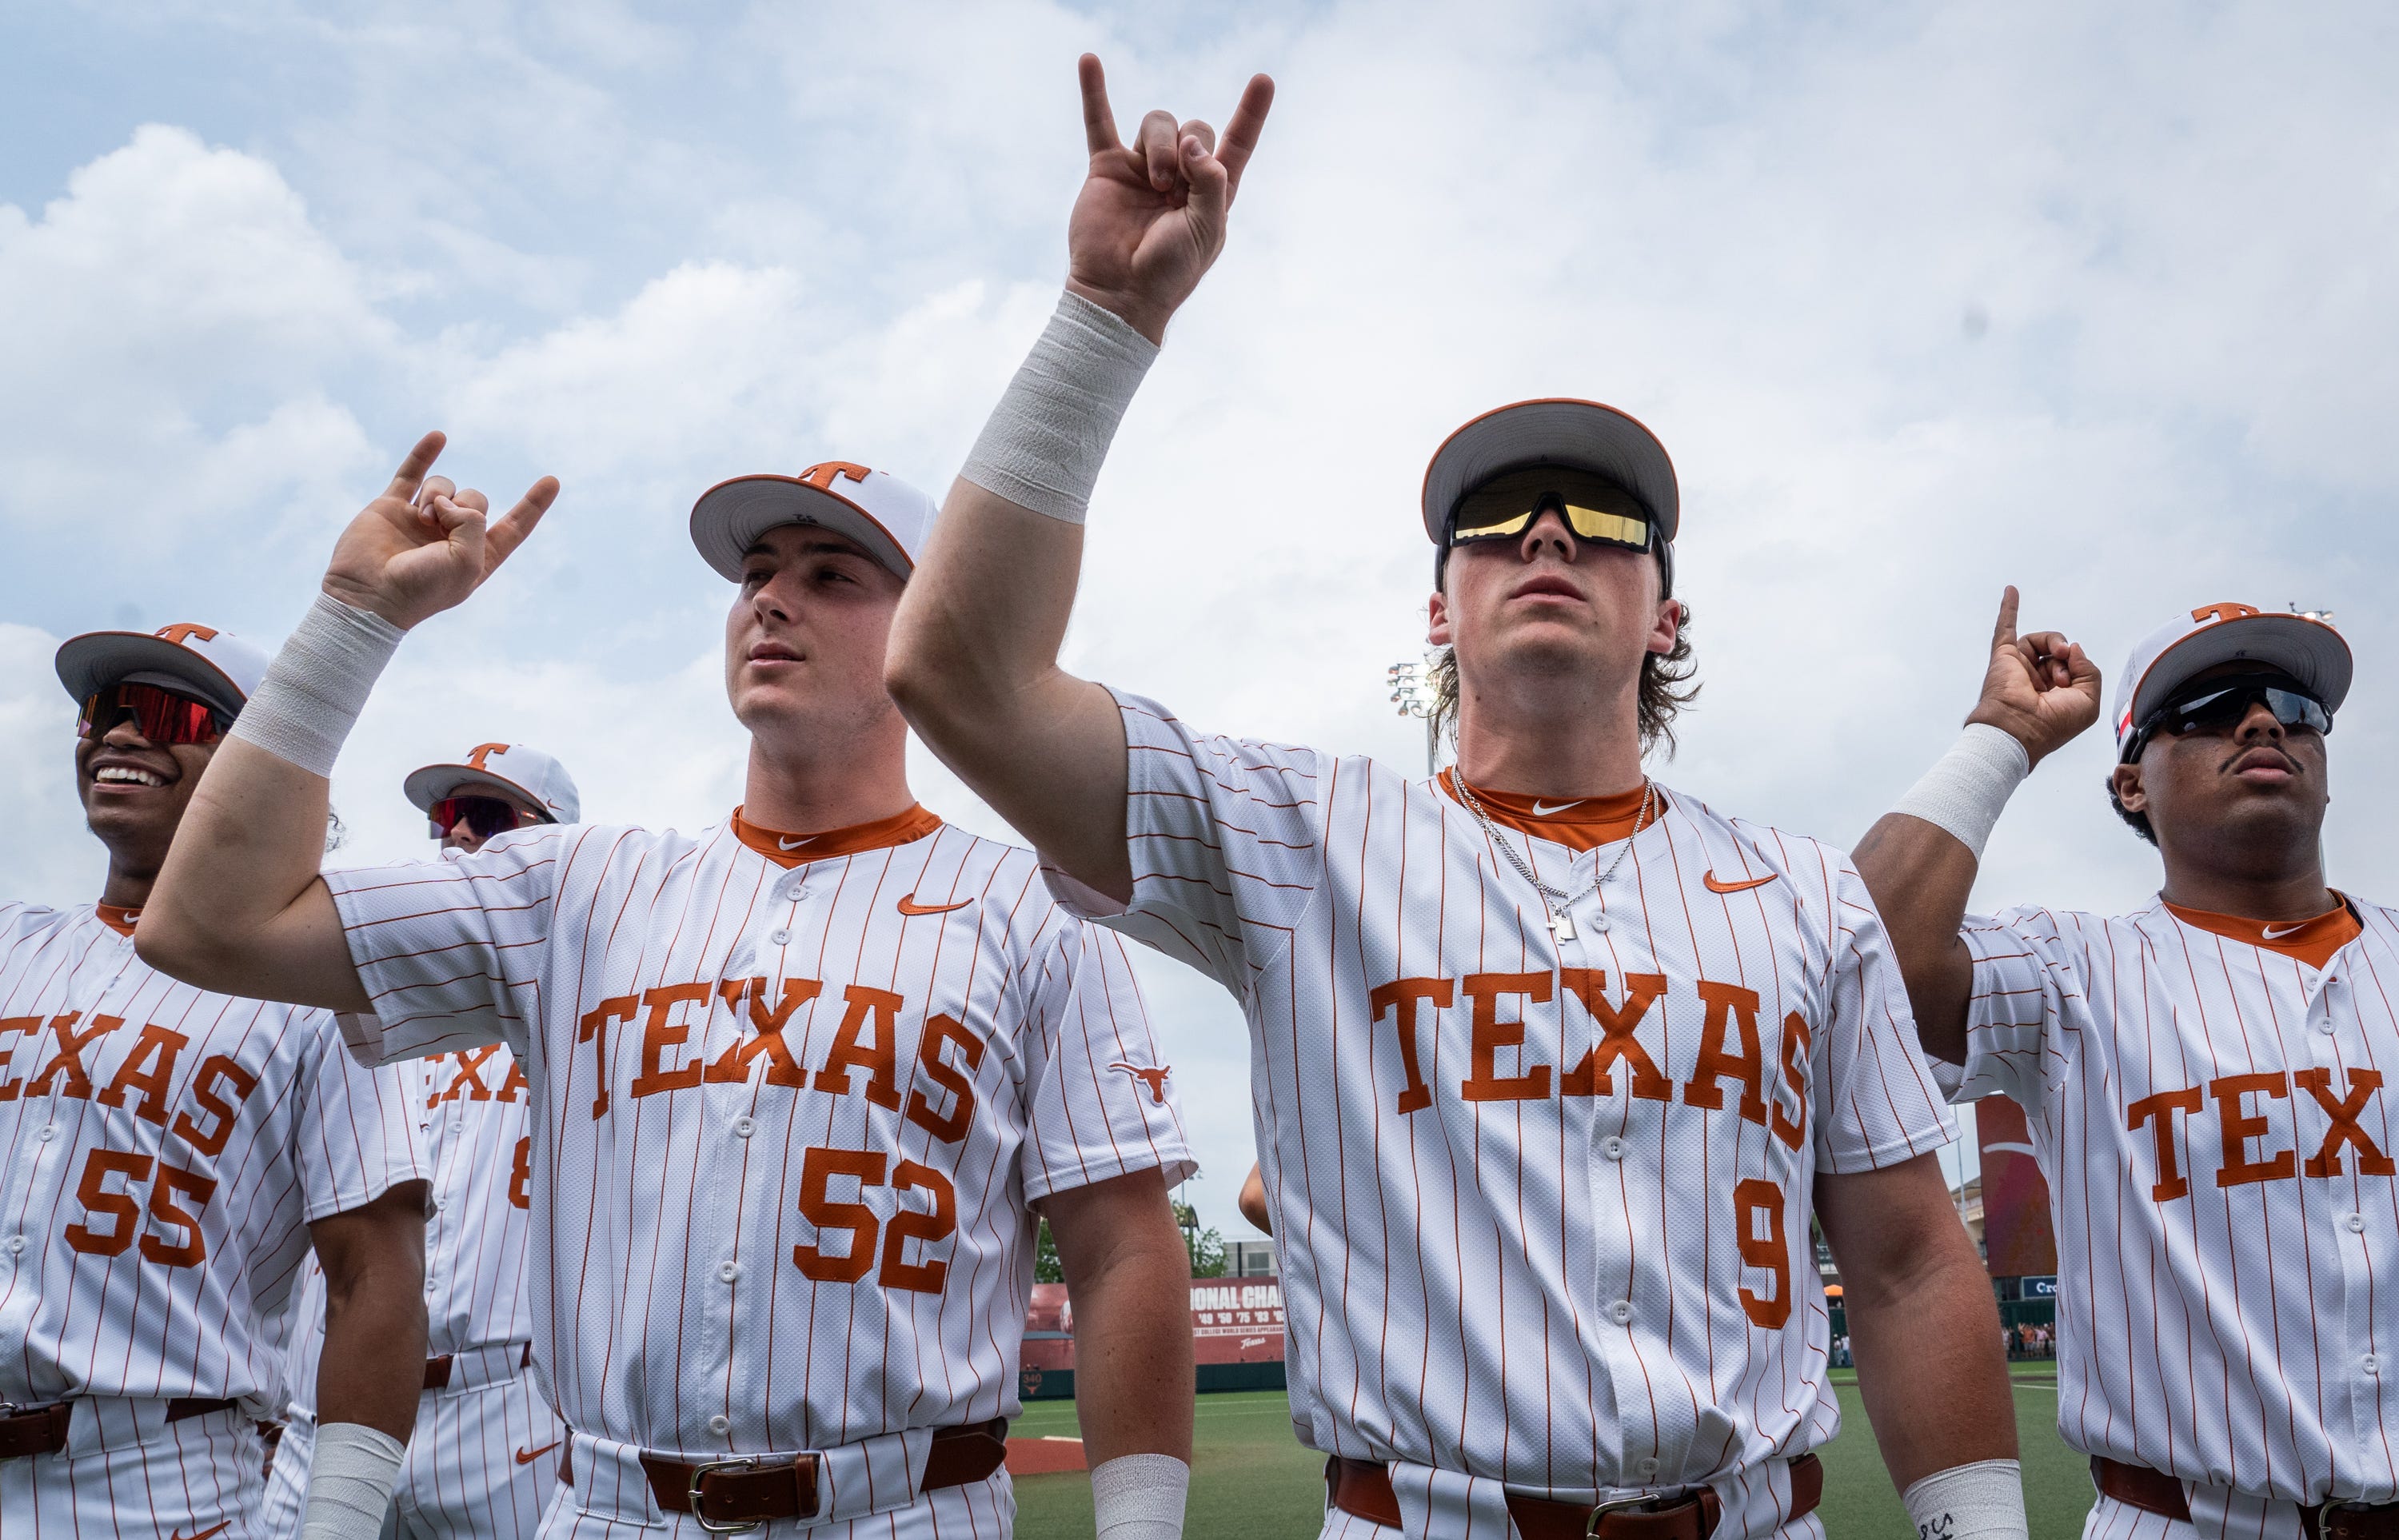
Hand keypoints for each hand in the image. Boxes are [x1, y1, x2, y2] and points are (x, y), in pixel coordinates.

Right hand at [321, 433, 558, 628]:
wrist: (367, 596)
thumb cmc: (420, 588)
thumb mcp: (466, 562)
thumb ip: (473, 524)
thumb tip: (450, 501)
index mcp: (476, 557)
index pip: (513, 527)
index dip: (532, 506)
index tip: (552, 481)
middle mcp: (451, 537)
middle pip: (476, 501)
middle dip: (464, 505)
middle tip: (442, 522)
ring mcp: (421, 521)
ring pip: (444, 488)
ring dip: (438, 495)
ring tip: (423, 516)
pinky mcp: (391, 508)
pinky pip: (411, 474)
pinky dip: (425, 454)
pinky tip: (439, 436)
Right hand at [1065, 54, 1273, 343]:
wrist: (1120, 293)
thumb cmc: (1169, 271)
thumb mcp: (1206, 230)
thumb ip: (1210, 182)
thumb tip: (1192, 143)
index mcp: (1212, 190)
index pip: (1237, 143)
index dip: (1251, 113)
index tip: (1263, 81)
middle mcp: (1180, 175)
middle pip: (1193, 127)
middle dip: (1187, 149)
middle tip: (1174, 187)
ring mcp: (1142, 169)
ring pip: (1158, 124)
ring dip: (1160, 147)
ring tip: (1154, 183)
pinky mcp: (1107, 169)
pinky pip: (1100, 123)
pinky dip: (1093, 92)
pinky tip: (1089, 61)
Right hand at [1963, 587, 2100, 766]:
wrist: (2018, 729)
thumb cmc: (2050, 725)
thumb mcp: (2089, 701)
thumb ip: (2089, 671)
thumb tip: (2073, 648)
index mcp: (2053, 692)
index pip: (2073, 666)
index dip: (2078, 668)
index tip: (2070, 685)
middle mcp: (2035, 679)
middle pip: (2058, 651)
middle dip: (2067, 657)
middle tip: (2062, 676)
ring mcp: (2018, 666)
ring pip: (2040, 641)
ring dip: (2053, 642)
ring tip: (2058, 653)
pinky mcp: (2003, 657)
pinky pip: (2005, 628)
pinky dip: (2008, 609)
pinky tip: (2011, 591)